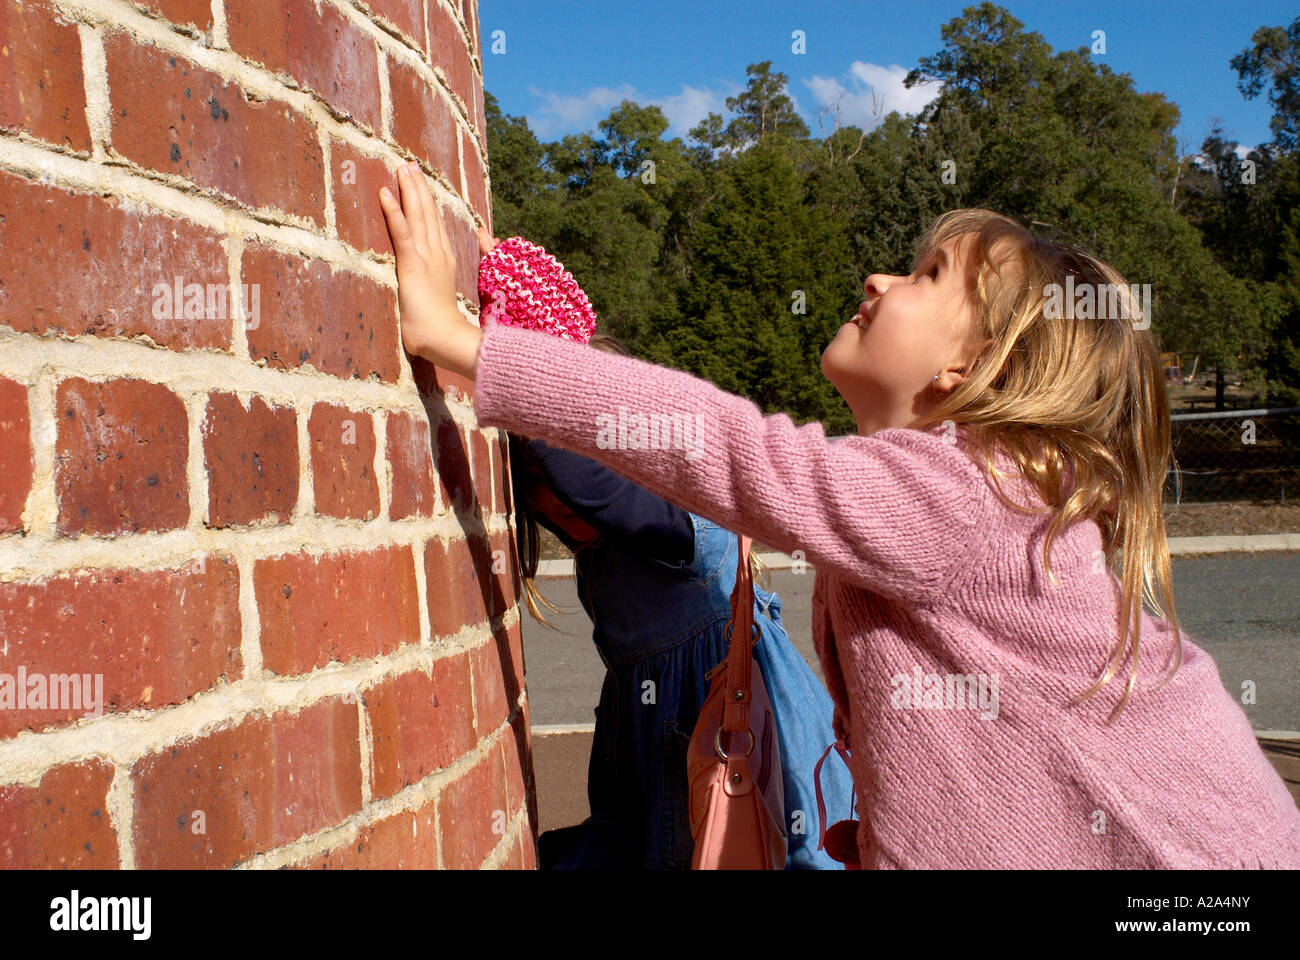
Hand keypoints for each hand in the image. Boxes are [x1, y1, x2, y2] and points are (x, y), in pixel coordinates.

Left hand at [378, 162, 482, 377]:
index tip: (421, 183)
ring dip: (409, 190)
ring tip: (402, 168)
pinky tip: (384, 193)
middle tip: (410, 165)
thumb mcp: (443, 301)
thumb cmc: (442, 328)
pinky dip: (393, 212)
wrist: (445, 338)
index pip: (435, 225)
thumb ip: (441, 286)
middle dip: (419, 188)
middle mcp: (438, 253)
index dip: (428, 202)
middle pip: (428, 213)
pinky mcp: (413, 264)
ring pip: (418, 215)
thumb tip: (440, 286)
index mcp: (445, 261)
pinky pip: (402, 233)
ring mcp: (427, 257)